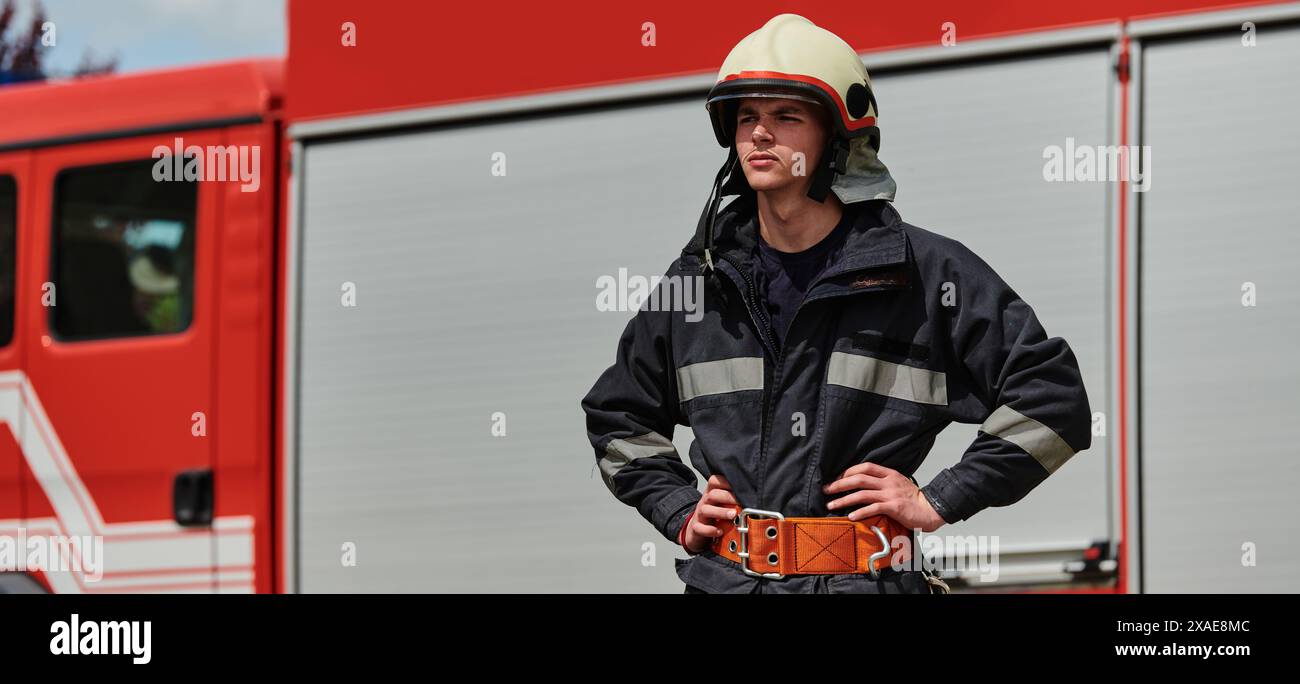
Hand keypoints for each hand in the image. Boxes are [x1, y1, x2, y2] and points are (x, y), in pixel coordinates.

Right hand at [682, 474, 739, 553]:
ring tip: (733, 515)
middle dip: (727, 497)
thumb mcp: (722, 503)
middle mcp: (705, 502)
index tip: (740, 485)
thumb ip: (733, 497)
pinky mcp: (697, 528)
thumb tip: (754, 495)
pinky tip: (720, 531)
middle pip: (712, 495)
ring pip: (706, 510)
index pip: (714, 481)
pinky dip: (710, 530)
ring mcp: (699, 515)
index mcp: (711, 493)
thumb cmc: (714, 514)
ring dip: (721, 512)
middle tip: (740, 502)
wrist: (697, 529)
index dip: (726, 482)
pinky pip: (700, 528)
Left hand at [822, 462, 944, 532]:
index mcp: (889, 474)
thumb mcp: (898, 483)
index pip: (865, 467)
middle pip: (858, 479)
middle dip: (839, 484)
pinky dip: (860, 512)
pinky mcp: (893, 507)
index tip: (836, 478)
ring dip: (843, 499)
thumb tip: (862, 485)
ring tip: (832, 505)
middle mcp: (888, 482)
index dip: (848, 471)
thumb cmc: (913, 499)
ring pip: (861, 494)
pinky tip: (850, 516)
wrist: (931, 509)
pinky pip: (872, 508)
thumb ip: (882, 482)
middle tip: (827, 490)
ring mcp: (890, 494)